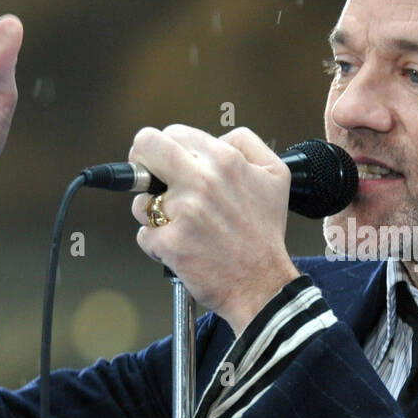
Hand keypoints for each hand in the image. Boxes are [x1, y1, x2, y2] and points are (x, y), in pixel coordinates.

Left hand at [129, 126, 299, 334]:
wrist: (262, 284)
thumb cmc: (264, 233)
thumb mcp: (276, 175)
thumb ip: (246, 143)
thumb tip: (216, 137)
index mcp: (225, 161)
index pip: (174, 133)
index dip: (168, 147)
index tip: (167, 162)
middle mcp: (202, 182)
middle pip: (145, 146)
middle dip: (141, 160)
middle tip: (149, 176)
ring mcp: (182, 213)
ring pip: (140, 199)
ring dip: (153, 211)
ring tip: (179, 224)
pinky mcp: (169, 243)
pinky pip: (144, 234)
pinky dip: (157, 243)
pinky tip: (181, 247)